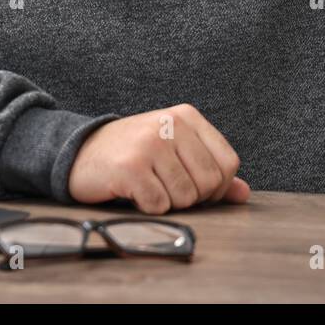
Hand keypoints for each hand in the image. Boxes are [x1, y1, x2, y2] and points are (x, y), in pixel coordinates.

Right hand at [68, 103, 250, 214]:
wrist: (80, 152)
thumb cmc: (134, 153)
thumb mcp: (175, 151)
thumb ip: (210, 170)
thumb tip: (244, 194)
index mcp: (187, 116)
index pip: (228, 164)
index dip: (216, 186)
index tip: (192, 184)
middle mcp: (170, 124)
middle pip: (210, 183)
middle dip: (191, 197)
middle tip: (166, 187)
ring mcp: (150, 143)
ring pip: (185, 197)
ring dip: (168, 202)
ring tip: (149, 186)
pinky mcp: (131, 167)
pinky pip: (159, 205)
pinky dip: (148, 207)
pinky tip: (133, 192)